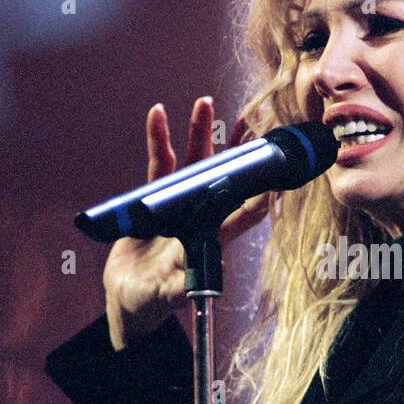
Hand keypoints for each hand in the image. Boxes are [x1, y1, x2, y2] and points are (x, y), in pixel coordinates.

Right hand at [103, 97, 270, 349]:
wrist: (129, 297)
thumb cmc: (154, 300)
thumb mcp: (169, 294)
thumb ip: (184, 286)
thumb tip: (211, 276)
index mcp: (211, 238)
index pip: (242, 212)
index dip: (259, 192)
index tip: (275, 169)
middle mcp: (200, 215)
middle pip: (223, 175)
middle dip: (237, 148)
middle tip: (252, 119)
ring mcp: (178, 203)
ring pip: (193, 161)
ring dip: (199, 133)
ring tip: (205, 103)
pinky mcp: (154, 198)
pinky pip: (158, 164)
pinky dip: (157, 140)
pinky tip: (157, 114)